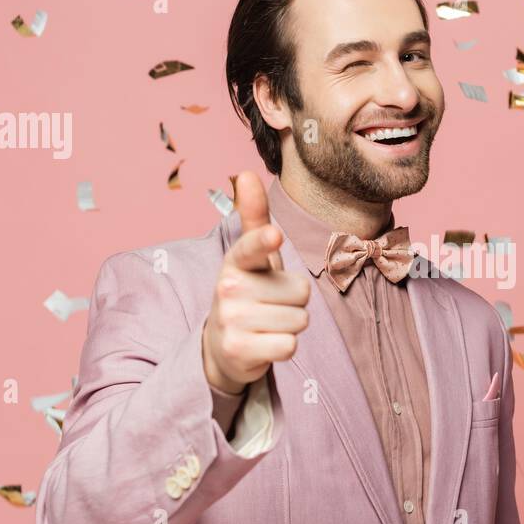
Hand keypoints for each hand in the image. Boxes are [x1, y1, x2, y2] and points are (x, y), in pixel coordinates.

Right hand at [202, 171, 310, 393]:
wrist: (223, 346)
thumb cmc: (249, 293)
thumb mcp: (253, 257)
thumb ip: (255, 217)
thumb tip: (246, 173)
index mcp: (236, 261)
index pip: (252, 247)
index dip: (264, 241)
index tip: (274, 236)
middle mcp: (229, 288)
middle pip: (301, 292)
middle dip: (294, 302)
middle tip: (270, 306)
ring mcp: (231, 320)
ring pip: (299, 319)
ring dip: (291, 325)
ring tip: (268, 324)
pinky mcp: (239, 351)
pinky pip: (290, 346)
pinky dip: (284, 347)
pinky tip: (266, 344)